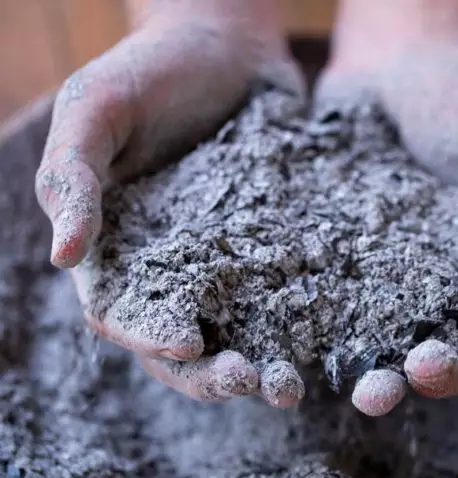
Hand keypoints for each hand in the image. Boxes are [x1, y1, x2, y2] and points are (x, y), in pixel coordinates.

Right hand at [35, 0, 305, 406]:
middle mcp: (169, 264)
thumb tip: (62, 257)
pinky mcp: (267, 243)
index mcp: (116, 245)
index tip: (188, 342)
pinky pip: (280, 289)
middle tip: (250, 379)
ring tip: (288, 384)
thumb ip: (74, 177)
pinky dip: (298, 319)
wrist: (224, 43)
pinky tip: (325, 336)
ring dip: (257, 361)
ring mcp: (221, 258)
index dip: (149, 335)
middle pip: (180, 340)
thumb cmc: (150, 70)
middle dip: (209, 370)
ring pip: (234, 329)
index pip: (122, 311)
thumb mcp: (96, 109)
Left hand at [317, 0, 457, 415]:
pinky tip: (316, 348)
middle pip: (445, 354)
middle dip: (437, 375)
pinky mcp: (339, 260)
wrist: (395, 62)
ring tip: (370, 390)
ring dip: (384, 377)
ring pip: (386, 346)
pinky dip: (329, 336)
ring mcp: (385, 276)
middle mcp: (440, 284)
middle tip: (419, 369)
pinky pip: (335, 307)